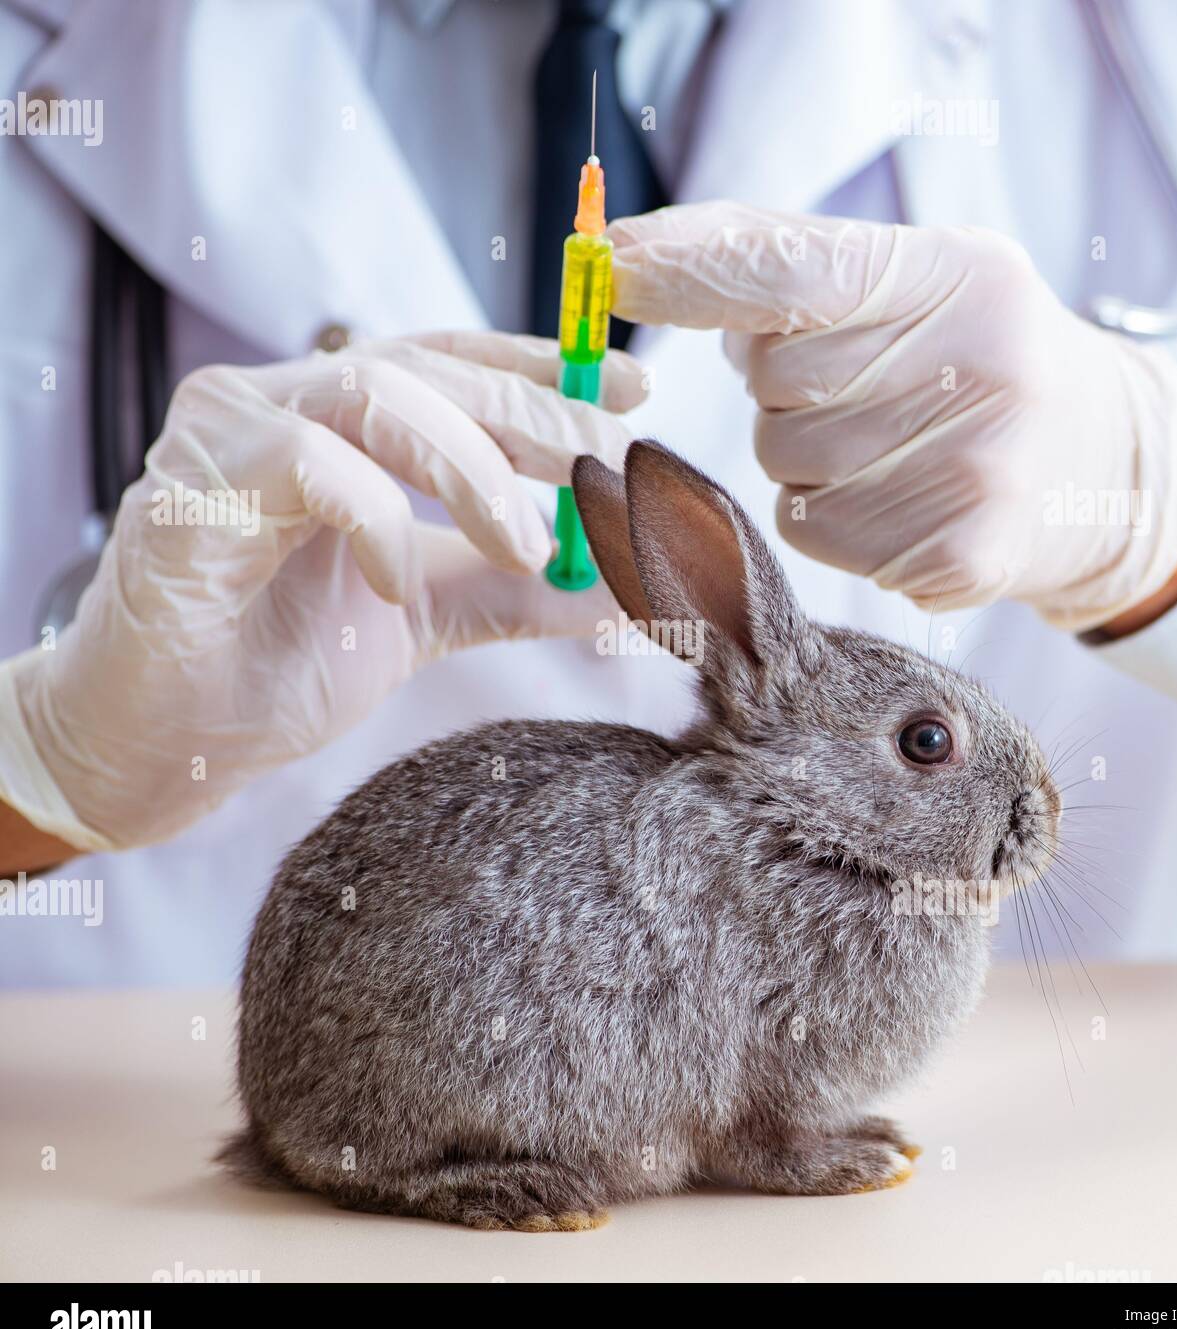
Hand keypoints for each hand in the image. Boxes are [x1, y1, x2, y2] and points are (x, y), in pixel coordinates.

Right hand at [0, 331, 642, 852]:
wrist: (163, 745)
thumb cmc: (279, 665)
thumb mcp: (428, 614)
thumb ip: (517, 587)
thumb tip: (626, 578)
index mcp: (337, 419)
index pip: (454, 360)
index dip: (547, 369)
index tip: (638, 389)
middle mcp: (281, 400)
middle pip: (431, 369)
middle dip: (537, 417)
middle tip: (613, 465)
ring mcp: (228, 432)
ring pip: (376, 393)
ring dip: (471, 467)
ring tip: (524, 544)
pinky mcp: (190, 488)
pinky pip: (308, 469)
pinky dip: (377, 521)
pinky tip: (398, 584)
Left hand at [610, 202, 1176, 631]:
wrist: (1096, 465)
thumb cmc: (972, 353)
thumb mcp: (914, 275)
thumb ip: (784, 257)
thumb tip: (636, 255)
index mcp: (959, 275)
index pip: (790, 272)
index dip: (692, 275)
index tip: (616, 271)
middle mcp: (976, 366)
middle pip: (773, 389)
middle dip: (788, 390)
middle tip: (863, 387)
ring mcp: (973, 469)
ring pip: (785, 470)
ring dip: (810, 459)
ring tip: (893, 445)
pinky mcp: (959, 555)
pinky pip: (815, 534)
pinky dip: (837, 522)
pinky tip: (903, 499)